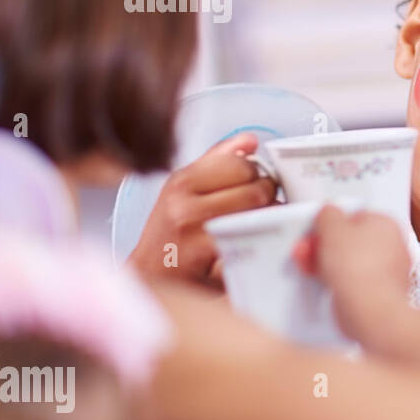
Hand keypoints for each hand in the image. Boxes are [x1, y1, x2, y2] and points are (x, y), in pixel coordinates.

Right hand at [129, 133, 276, 287]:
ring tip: (260, 222)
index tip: (254, 181)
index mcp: (181, 182)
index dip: (255, 173)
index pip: (240, 163)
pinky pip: (251, 240)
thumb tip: (250, 140)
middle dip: (267, 195)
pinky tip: (253, 243)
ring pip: (258, 214)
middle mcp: (185, 205)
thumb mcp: (183, 191)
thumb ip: (217, 161)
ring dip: (270, 217)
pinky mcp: (210, 261)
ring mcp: (197, 234)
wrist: (149, 279)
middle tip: (263, 204)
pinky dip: (260, 240)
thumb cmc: (170, 235)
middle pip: (254, 189)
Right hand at [291, 205, 417, 344]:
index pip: (357, 214)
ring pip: (350, 261)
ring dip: (326, 261)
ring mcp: (386, 271)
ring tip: (306, 263)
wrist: (368, 307)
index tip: (317, 226)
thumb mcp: (332, 227)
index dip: (333, 221)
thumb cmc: (359, 266)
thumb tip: (328, 212)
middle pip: (351, 240)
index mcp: (387, 223)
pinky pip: (352, 281)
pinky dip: (336, 280)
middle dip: (324, 243)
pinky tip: (321, 281)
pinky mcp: (377, 292)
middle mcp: (392, 246)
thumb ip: (328, 214)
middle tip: (306, 247)